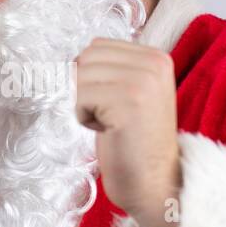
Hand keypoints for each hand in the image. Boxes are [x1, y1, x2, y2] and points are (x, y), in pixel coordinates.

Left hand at [73, 38, 180, 226]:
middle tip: (109, 115)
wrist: (153, 180)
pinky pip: (80, 97)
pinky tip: (107, 131)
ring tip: (110, 123)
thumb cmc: (133, 139)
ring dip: (85, 104)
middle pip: (87, 58)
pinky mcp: (128, 102)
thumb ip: (111, 69)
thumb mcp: (131, 92)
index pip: (98, 46)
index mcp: (157, 57)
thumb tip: (69, 59)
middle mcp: (154, 64)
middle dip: (85, 89)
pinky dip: (84, 118)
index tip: (112, 103)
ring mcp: (143, 82)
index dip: (90, 77)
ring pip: (81, 76)